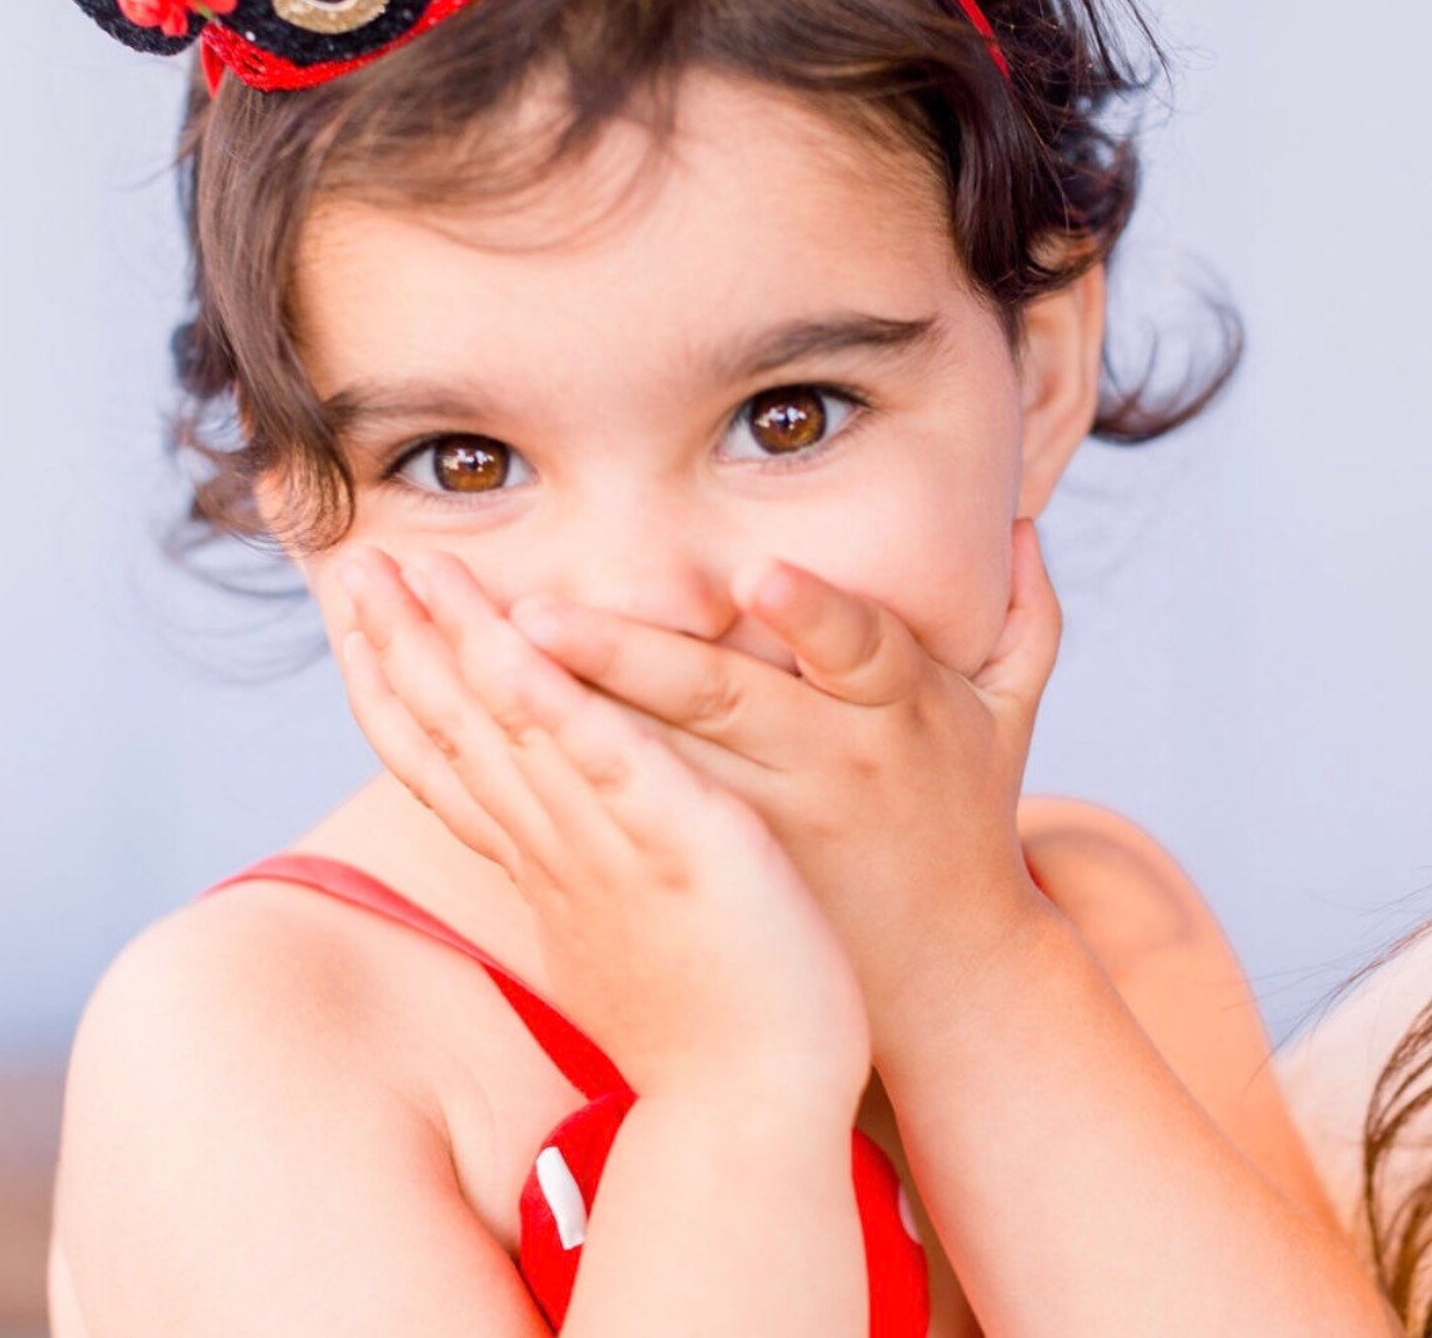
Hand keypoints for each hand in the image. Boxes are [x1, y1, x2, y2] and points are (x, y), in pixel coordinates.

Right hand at [319, 546, 873, 1116]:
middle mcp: (551, 846)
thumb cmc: (700, 1025)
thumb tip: (538, 842)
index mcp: (539, 864)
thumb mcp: (611, 929)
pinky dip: (548, 688)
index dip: (392, 689)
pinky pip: (600, 749)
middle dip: (397, 642)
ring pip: (508, 722)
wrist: (751, 1111)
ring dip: (452, 639)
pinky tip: (510, 630)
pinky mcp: (673, 835)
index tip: (355, 622)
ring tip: (408, 564)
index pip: (445, 761)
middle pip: (454, 729)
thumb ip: (571, 867)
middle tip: (350, 563)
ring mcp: (605, 841)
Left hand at [501, 518, 1061, 1019]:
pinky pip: (616, 805)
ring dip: (560, 704)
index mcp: (891, 714)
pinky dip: (549, 765)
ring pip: (646, 754)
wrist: (938, 981)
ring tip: (479, 649)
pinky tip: (477, 717)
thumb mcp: (1010, 724)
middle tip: (540, 614)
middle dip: (630, 655)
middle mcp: (814, 762)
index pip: (862, 652)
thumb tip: (1027, 523)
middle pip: (719, 702)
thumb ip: (1025, 621)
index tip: (765, 575)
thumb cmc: (964, 823)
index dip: (817, 616)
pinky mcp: (702, 859)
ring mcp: (749, 819)